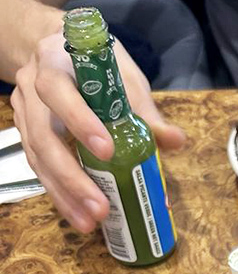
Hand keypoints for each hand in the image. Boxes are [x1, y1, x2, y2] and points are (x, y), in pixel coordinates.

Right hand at [11, 30, 185, 231]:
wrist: (59, 51)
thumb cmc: (98, 65)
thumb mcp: (124, 77)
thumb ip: (146, 111)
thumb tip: (176, 141)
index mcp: (55, 62)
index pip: (58, 91)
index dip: (80, 122)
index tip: (107, 152)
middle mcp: (32, 87)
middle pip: (42, 136)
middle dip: (72, 177)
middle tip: (101, 207)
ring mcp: (24, 113)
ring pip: (38, 158)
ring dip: (65, 195)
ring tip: (90, 223)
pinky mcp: (26, 135)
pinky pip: (39, 169)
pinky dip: (61, 195)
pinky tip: (79, 216)